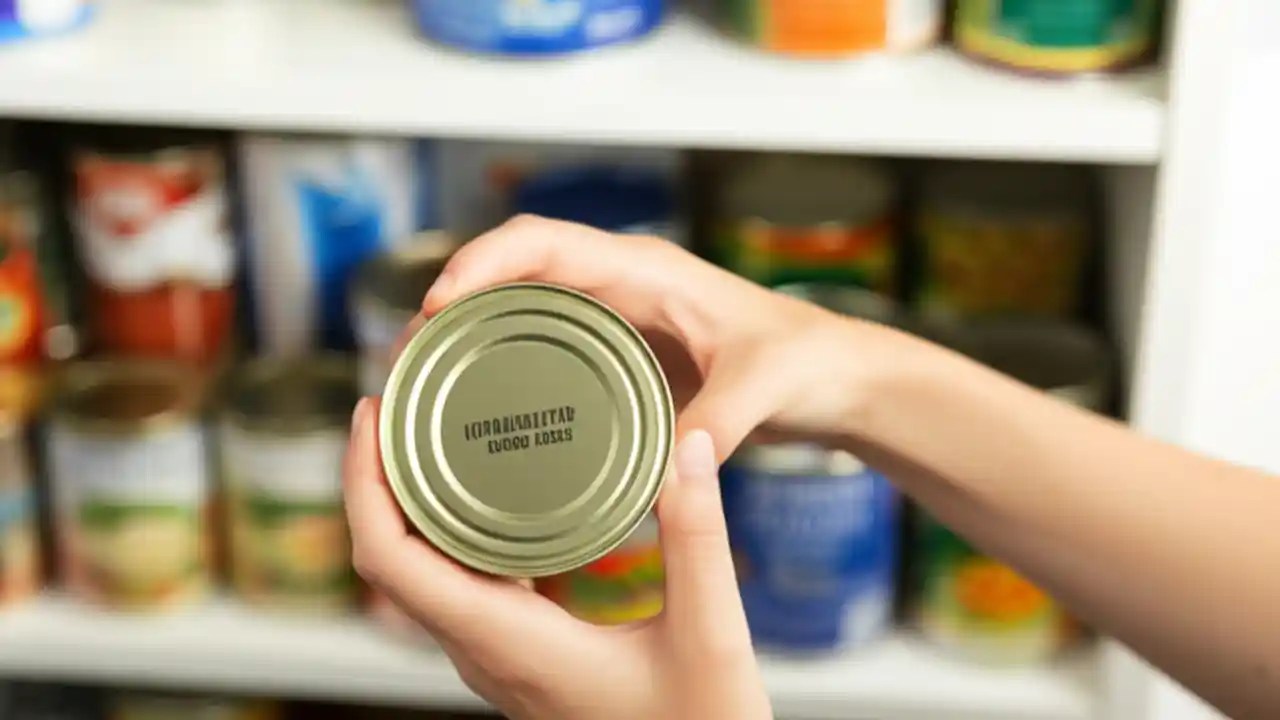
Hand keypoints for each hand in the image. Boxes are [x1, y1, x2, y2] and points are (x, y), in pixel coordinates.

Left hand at [345, 399, 772, 719]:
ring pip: (424, 570)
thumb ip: (698, 541)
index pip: (391, 561)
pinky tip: (496, 489)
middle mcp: (486, 651)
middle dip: (380, 474)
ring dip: (412, 498)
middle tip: (401, 397)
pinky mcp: (523, 652)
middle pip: (393, 557)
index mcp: (507, 643)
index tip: (373, 414)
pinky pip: (464, 581)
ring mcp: (499, 655)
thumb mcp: (711, 638)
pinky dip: (457, 526)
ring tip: (432, 426)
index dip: (363, 483)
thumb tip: (687, 445)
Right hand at [421, 215, 903, 459]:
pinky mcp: (612, 358)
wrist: (829, 377)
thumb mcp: (762, 387)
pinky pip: (539, 348)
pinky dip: (498, 367)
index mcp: (644, 270)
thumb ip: (715, 422)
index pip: (543, 242)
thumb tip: (660, 475)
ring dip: (465, 338)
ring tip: (418, 388)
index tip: (439, 305)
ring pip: (516, 310)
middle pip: (510, 273)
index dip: (483, 263)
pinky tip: (474, 413)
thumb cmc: (805, 361)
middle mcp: (617, 285)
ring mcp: (611, 321)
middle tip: (406, 361)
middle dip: (450, 304)